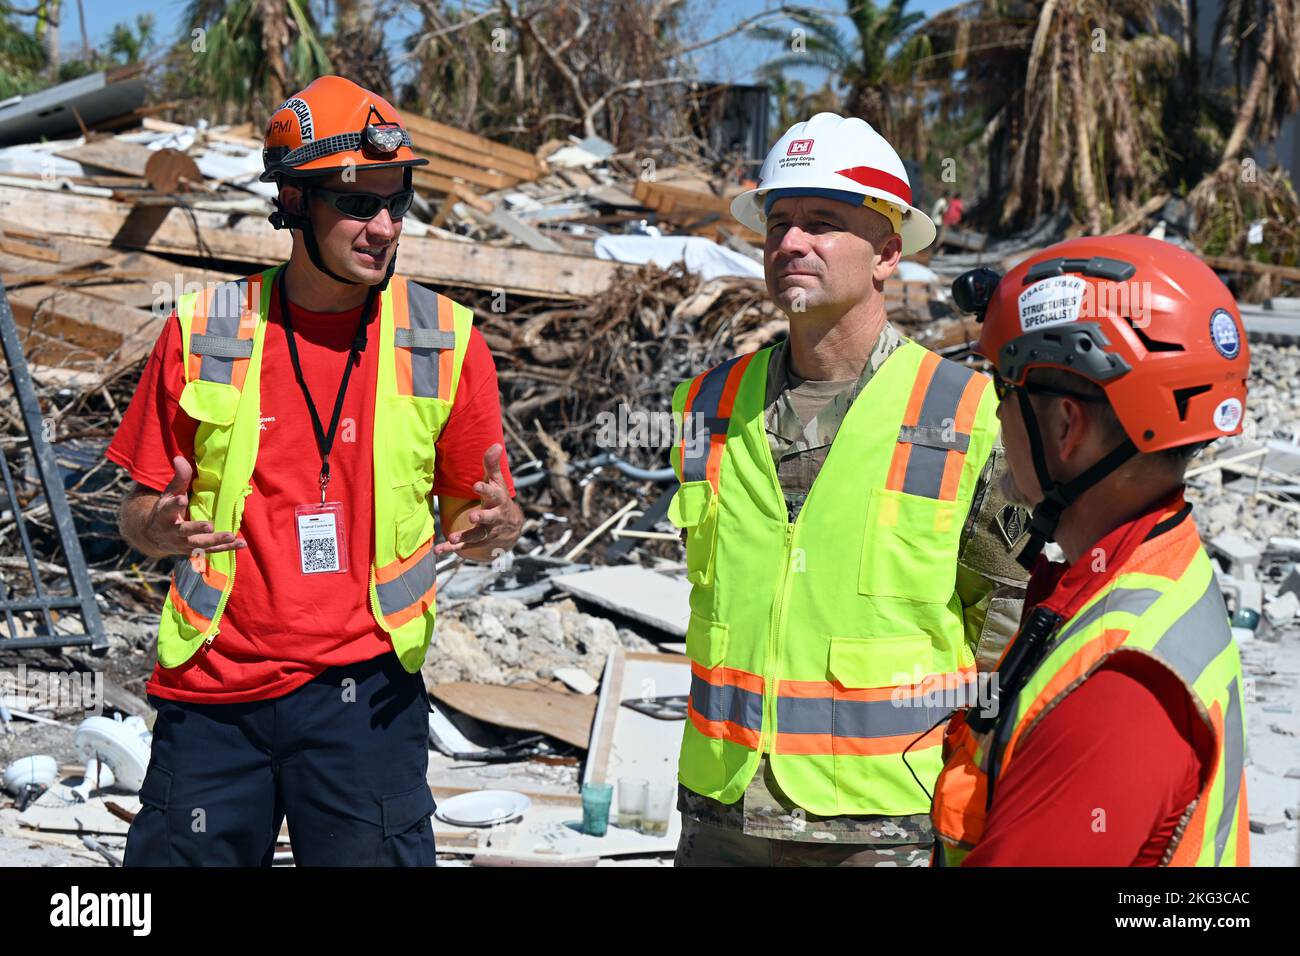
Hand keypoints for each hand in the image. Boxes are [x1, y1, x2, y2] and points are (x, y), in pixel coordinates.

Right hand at [143, 456, 246, 557]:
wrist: (153, 536)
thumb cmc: (165, 510)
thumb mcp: (169, 493)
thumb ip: (179, 478)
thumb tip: (180, 458)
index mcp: (165, 514)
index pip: (169, 509)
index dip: (175, 504)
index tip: (182, 498)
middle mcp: (173, 531)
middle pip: (185, 531)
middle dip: (197, 528)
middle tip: (210, 525)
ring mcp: (183, 543)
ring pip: (200, 544)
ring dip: (216, 541)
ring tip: (231, 536)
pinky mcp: (194, 550)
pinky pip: (212, 551)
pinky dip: (227, 548)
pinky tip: (241, 543)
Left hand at [434, 443, 522, 557]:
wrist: (511, 527)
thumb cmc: (499, 498)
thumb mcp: (497, 482)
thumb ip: (492, 465)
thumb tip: (496, 444)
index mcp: (498, 499)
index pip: (493, 493)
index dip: (485, 489)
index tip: (476, 485)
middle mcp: (494, 516)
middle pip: (490, 517)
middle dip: (482, 517)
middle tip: (473, 517)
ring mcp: (487, 530)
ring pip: (477, 535)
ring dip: (465, 537)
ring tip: (453, 538)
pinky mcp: (479, 541)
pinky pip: (465, 546)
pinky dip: (451, 549)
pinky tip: (438, 550)